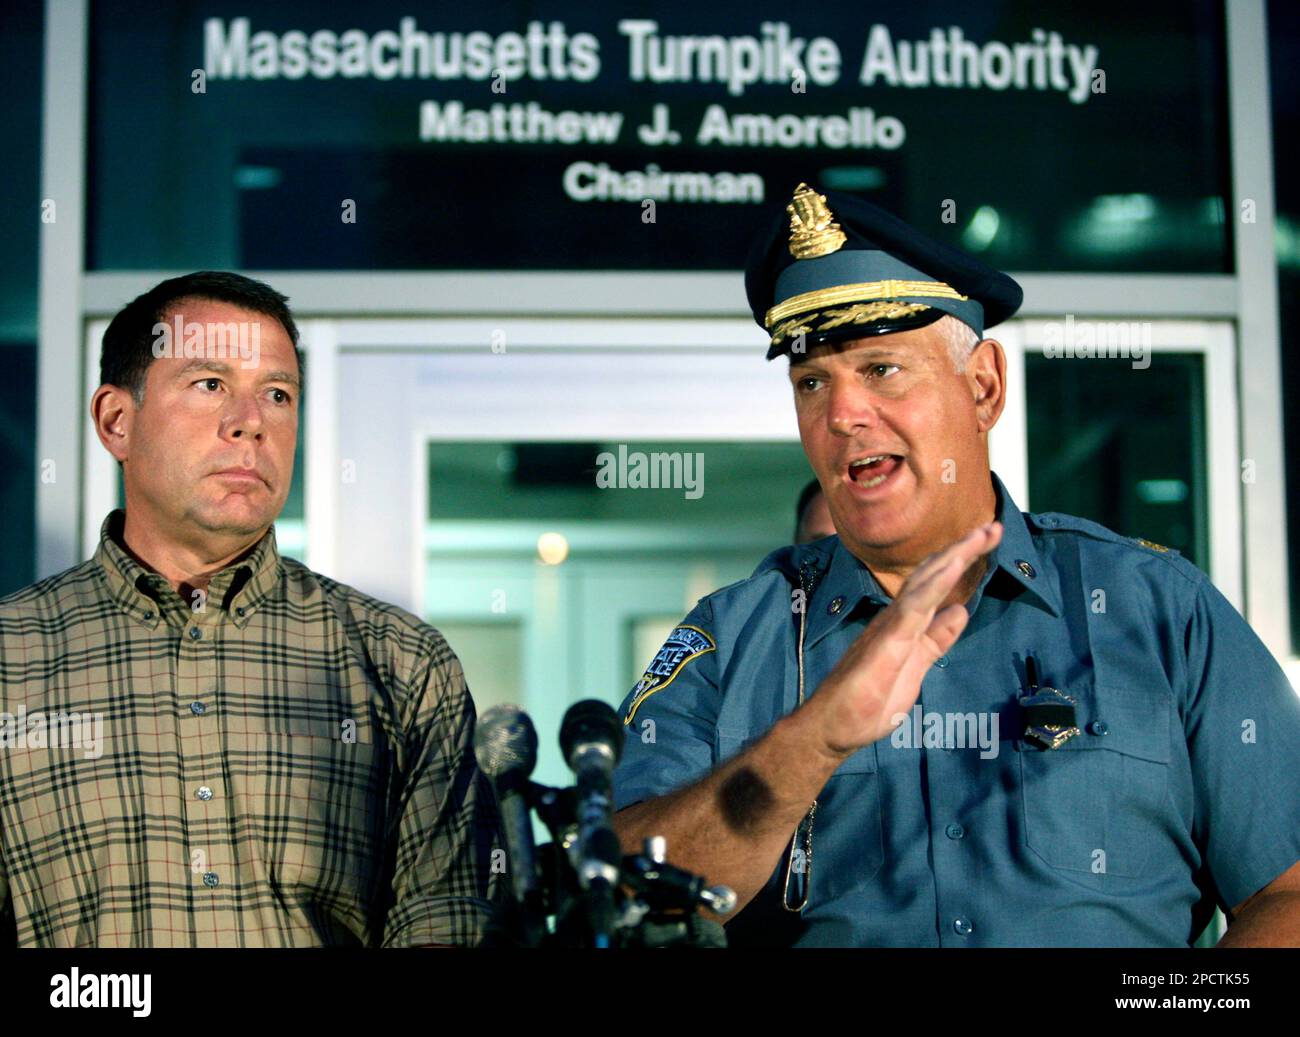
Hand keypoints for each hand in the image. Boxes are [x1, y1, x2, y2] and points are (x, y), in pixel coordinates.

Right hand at [804, 521, 1003, 757]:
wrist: (832, 727)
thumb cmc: (866, 703)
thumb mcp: (915, 670)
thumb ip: (936, 641)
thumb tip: (960, 611)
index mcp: (905, 625)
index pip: (936, 585)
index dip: (961, 562)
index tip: (987, 541)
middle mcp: (896, 618)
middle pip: (933, 575)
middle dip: (964, 549)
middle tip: (994, 526)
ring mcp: (889, 627)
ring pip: (925, 583)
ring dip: (954, 557)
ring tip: (980, 535)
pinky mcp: (886, 642)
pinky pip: (914, 608)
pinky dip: (935, 584)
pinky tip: (953, 567)